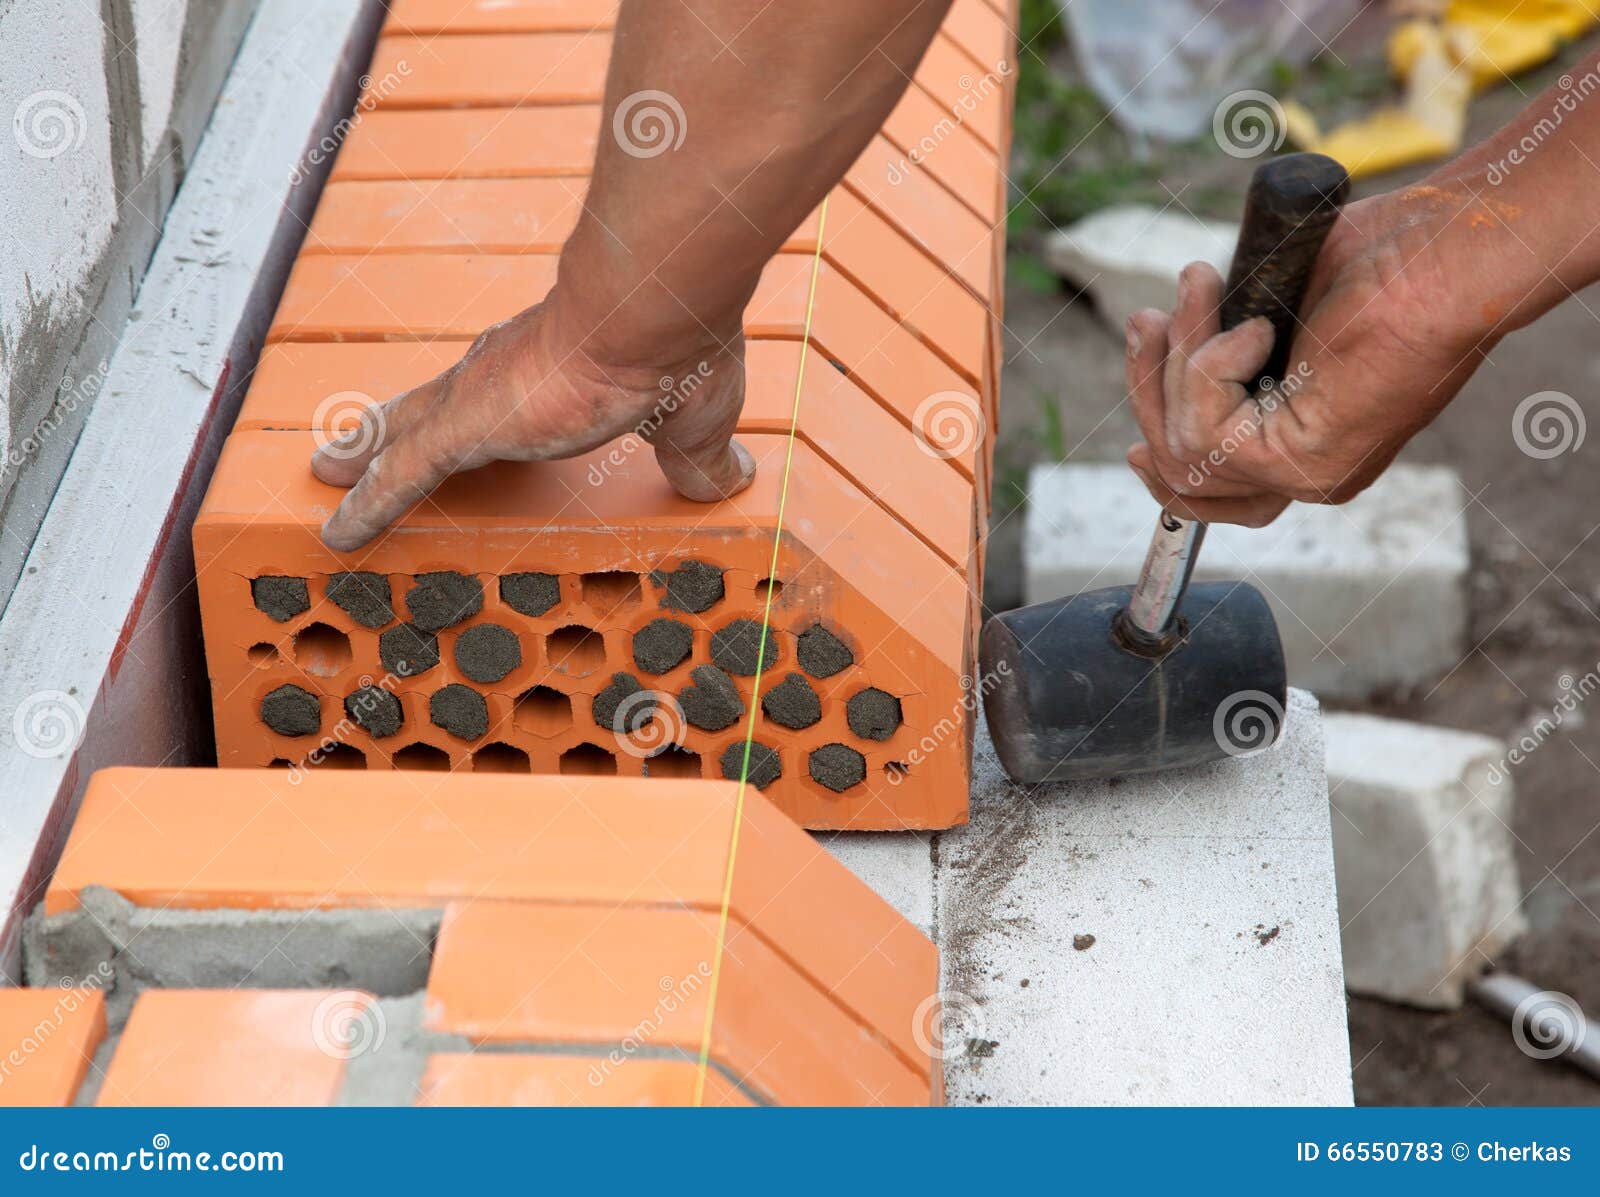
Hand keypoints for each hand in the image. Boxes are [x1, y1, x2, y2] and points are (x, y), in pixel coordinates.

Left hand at [311, 295, 753, 550]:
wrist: (650, 314)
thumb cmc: (675, 350)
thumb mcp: (693, 421)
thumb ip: (697, 457)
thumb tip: (727, 481)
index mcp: (554, 375)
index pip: (501, 401)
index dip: (473, 418)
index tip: (457, 431)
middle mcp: (501, 380)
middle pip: (432, 409)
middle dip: (390, 426)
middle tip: (350, 443)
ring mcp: (474, 402)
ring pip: (400, 436)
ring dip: (362, 455)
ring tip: (323, 471)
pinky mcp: (461, 428)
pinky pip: (398, 477)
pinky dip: (366, 506)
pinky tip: (335, 532)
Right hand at [1124, 190, 1491, 525]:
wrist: (1450, 254)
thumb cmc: (1390, 257)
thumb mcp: (1282, 305)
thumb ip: (1232, 342)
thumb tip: (1165, 332)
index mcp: (1317, 444)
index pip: (1215, 491)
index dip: (1163, 466)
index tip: (1131, 438)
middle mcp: (1314, 474)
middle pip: (1183, 475)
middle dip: (1150, 390)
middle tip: (1151, 317)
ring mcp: (1308, 477)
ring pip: (1184, 447)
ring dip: (1178, 356)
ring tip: (1202, 285)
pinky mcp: (1302, 463)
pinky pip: (1204, 429)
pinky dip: (1210, 363)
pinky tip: (1255, 324)